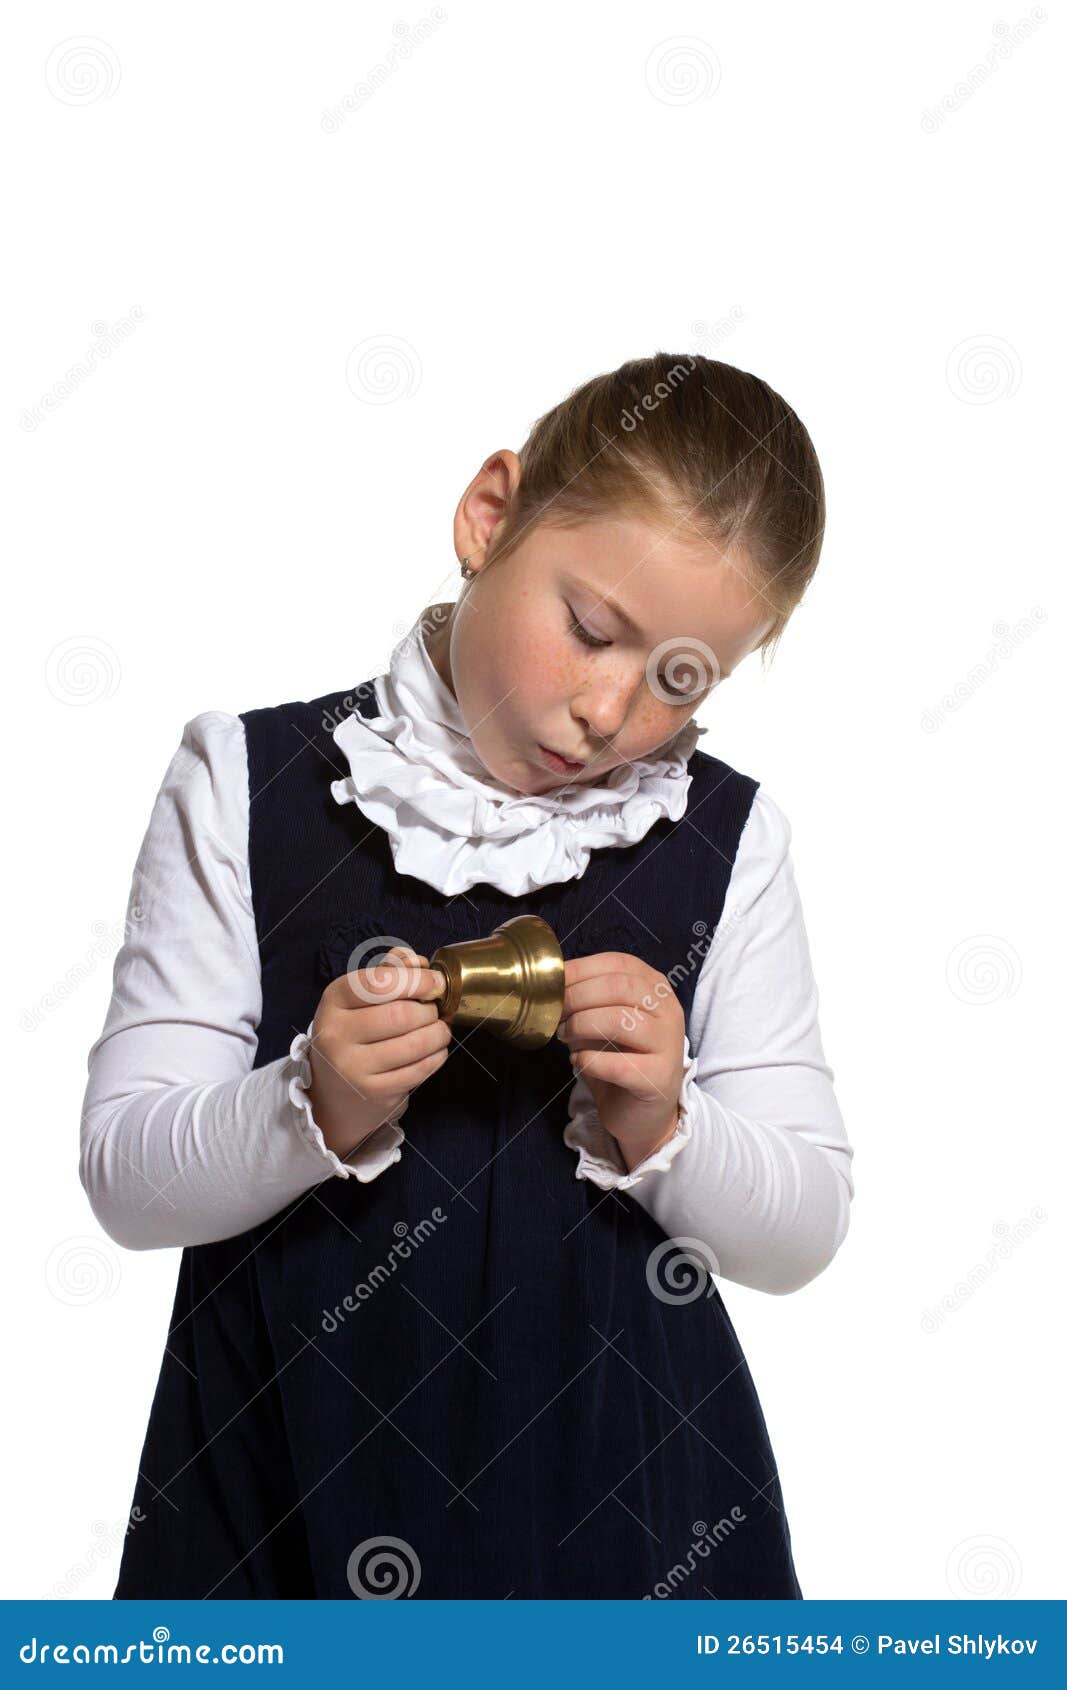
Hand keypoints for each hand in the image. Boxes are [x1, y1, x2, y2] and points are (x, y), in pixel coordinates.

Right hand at [307, 947, 450, 1159]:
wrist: (333, 1088)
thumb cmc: (355, 1031)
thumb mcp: (361, 996)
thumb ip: (390, 971)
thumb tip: (420, 962)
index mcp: (334, 999)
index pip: (379, 983)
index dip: (416, 980)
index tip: (436, 983)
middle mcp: (337, 1033)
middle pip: (400, 1015)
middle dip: (429, 1011)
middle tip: (434, 1012)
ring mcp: (352, 1067)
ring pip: (414, 1044)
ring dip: (438, 1034)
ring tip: (439, 1030)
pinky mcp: (372, 1092)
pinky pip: (418, 1070)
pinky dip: (436, 1056)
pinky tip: (435, 1051)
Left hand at [556, 951, 685, 1172]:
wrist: (642, 1113)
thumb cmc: (619, 1059)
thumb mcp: (604, 1020)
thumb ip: (588, 999)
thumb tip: (552, 985)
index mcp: (655, 988)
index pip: (618, 963)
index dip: (580, 970)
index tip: (553, 985)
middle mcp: (668, 1010)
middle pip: (619, 987)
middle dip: (577, 997)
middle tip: (556, 1015)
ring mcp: (668, 1044)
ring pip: (619, 1020)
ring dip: (581, 1026)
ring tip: (565, 1037)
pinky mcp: (659, 1078)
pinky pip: (617, 1064)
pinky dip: (589, 1060)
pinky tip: (579, 1061)